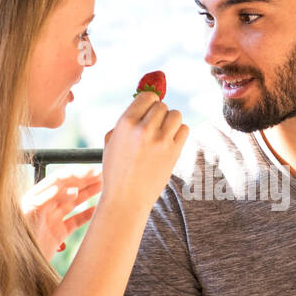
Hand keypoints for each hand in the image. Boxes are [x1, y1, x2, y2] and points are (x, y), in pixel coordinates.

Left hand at [21, 169, 101, 261]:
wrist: (15, 263)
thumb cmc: (17, 238)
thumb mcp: (30, 215)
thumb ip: (49, 200)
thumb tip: (72, 190)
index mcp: (35, 197)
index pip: (59, 180)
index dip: (77, 174)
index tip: (92, 171)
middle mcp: (45, 206)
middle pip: (68, 188)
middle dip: (86, 180)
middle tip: (104, 174)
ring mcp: (52, 219)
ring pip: (74, 202)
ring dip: (89, 193)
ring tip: (104, 185)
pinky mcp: (58, 234)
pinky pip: (75, 221)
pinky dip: (88, 215)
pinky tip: (98, 209)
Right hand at [100, 91, 187, 213]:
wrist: (126, 199)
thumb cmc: (116, 171)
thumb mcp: (110, 142)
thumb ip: (124, 122)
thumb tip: (140, 105)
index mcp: (126, 123)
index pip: (147, 96)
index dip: (149, 102)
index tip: (149, 110)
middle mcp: (144, 129)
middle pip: (162, 105)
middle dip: (159, 113)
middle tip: (154, 126)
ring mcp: (161, 141)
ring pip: (176, 115)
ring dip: (171, 121)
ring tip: (163, 133)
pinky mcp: (174, 152)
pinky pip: (184, 130)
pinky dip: (179, 133)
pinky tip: (170, 142)